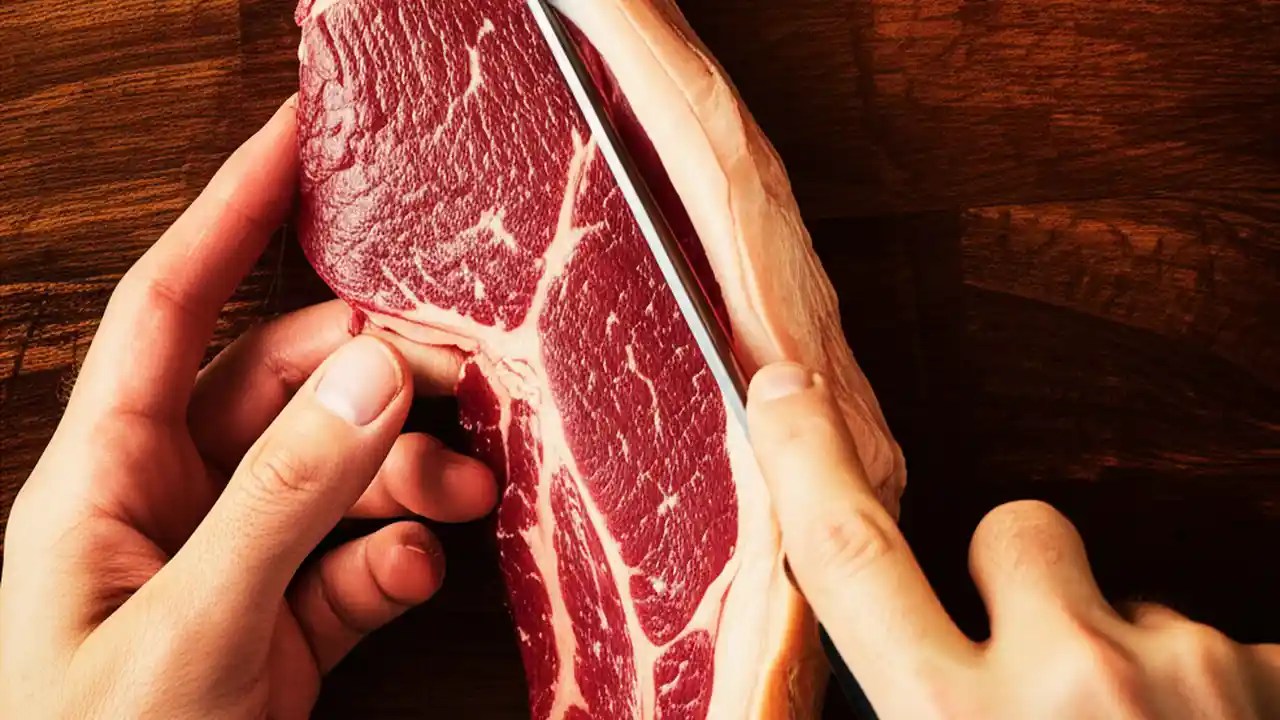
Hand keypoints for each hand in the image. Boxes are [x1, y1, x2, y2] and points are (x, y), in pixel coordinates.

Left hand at [0, 98, 496, 718]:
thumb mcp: (189, 629)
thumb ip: (284, 499)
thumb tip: (376, 374)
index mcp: (106, 480)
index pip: (175, 305)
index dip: (234, 211)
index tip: (305, 139)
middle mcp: (172, 504)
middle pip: (286, 383)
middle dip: (376, 369)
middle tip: (458, 373)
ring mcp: (236, 563)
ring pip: (339, 466)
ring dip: (408, 465)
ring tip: (462, 487)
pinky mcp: (287, 622)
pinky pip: (358, 555)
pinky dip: (400, 552)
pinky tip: (417, 568)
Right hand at [746, 362, 1279, 718]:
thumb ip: (906, 717)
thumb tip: (884, 680)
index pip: (849, 558)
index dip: (804, 461)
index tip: (783, 390)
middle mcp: (1080, 686)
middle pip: (1016, 528)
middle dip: (1019, 571)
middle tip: (1045, 677)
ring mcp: (1201, 676)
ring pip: (1138, 600)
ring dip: (1131, 658)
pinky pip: (1231, 650)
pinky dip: (1219, 698)